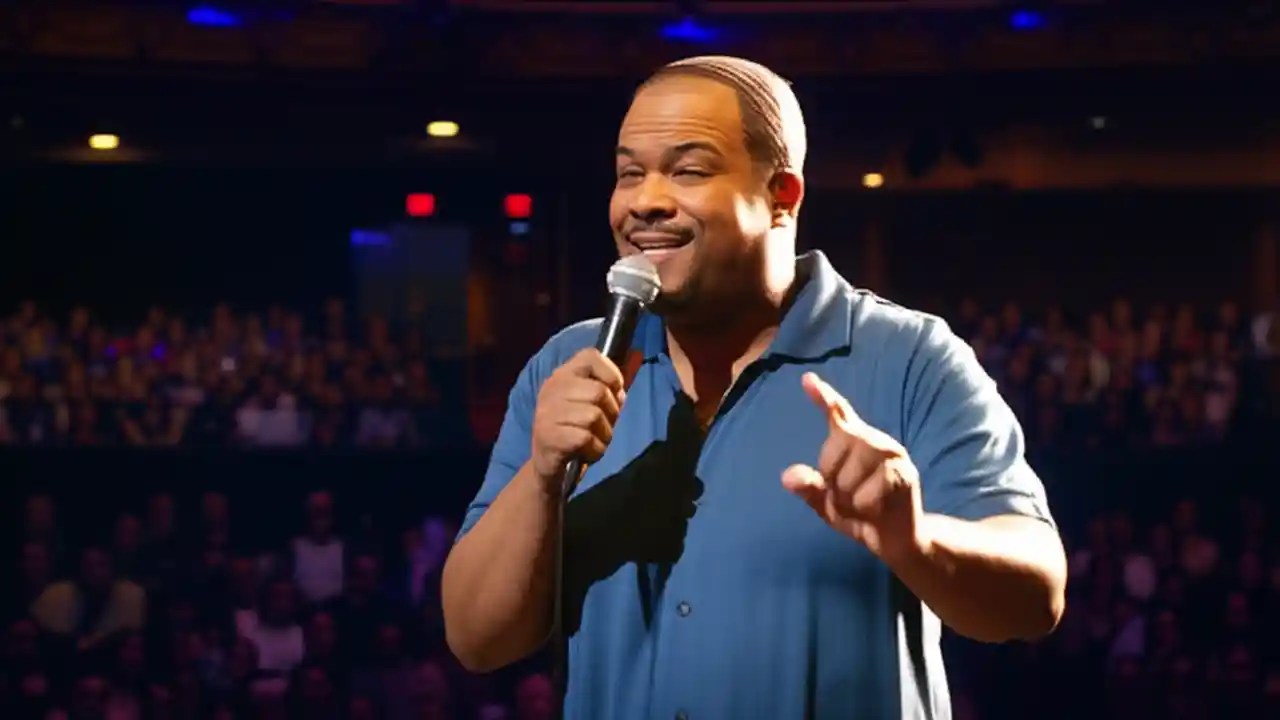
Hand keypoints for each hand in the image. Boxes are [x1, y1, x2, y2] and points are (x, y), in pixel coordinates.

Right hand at [530, 348, 625, 489]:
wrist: (546, 466)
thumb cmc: (574, 431)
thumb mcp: (590, 405)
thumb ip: (609, 388)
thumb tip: (630, 369)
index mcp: (561, 375)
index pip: (590, 356)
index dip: (611, 373)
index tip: (613, 392)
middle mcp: (551, 389)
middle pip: (599, 391)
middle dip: (611, 413)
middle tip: (602, 426)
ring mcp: (547, 413)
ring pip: (594, 416)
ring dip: (603, 435)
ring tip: (594, 440)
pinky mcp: (549, 437)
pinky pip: (586, 438)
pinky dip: (595, 450)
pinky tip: (586, 453)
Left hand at [781, 372, 924, 563]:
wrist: (896, 539)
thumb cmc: (860, 514)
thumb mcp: (826, 504)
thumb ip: (808, 488)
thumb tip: (787, 477)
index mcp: (854, 440)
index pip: (838, 413)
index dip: (823, 396)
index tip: (806, 379)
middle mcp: (874, 440)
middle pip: (832, 450)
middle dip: (831, 482)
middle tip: (849, 498)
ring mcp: (892, 454)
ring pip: (849, 474)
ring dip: (848, 498)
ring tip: (864, 503)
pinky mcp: (905, 474)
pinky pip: (867, 494)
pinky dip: (865, 509)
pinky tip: (879, 510)